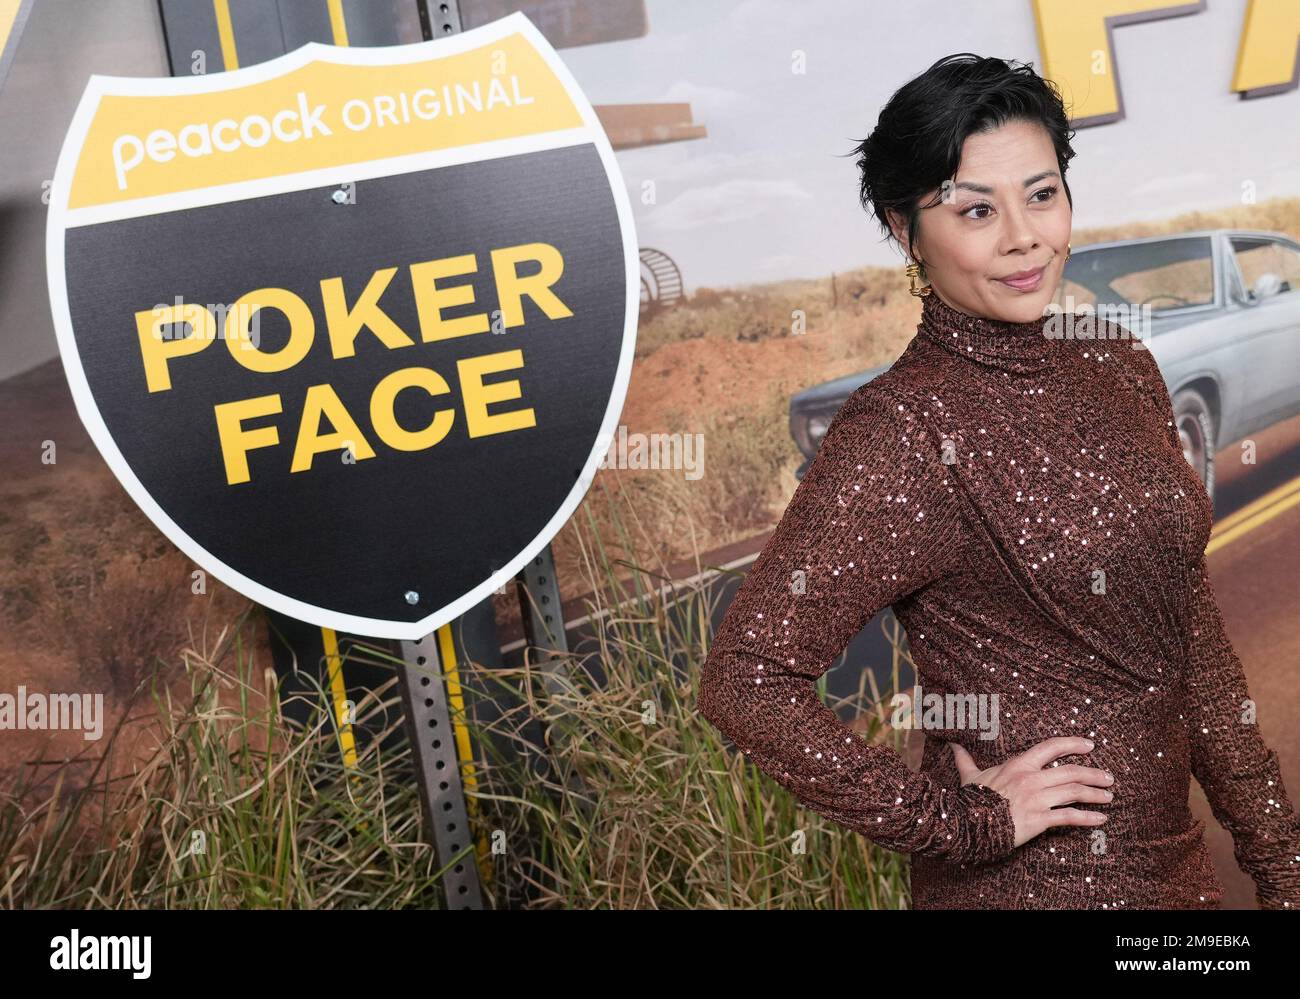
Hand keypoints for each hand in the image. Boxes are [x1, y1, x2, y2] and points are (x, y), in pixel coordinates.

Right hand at [950, 736, 1112, 848]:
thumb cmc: (970, 799)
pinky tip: (1101, 819)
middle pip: (1070, 772)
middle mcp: (1031, 779)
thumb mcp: (970, 776)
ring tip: (1109, 796)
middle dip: (1093, 774)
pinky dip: (1088, 818)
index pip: (1051, 747)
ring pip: (1074, 792)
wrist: (968, 823)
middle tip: (1109, 777)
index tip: (1090, 746)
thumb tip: (952, 745)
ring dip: (1095, 794)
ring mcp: (1037, 799)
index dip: (1073, 744)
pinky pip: (1069, 817)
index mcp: (1018, 764)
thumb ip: (965, 759)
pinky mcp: (1039, 820)